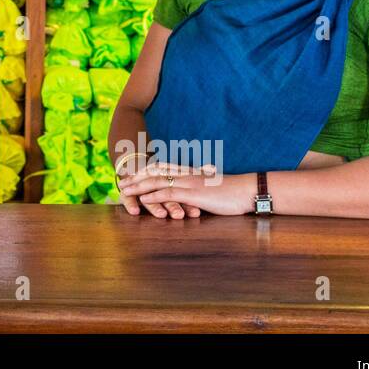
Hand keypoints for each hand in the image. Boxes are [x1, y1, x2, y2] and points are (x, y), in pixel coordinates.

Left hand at [118, 167, 257, 216]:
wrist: (247, 191)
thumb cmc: (233, 193)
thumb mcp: (212, 189)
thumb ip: (199, 189)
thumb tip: (192, 196)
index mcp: (190, 173)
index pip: (162, 168)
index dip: (146, 171)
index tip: (132, 174)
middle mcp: (186, 175)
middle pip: (155, 172)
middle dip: (136, 177)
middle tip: (121, 181)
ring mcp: (189, 183)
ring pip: (157, 182)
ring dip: (139, 186)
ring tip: (124, 190)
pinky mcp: (194, 194)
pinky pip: (169, 193)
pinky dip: (154, 196)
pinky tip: (143, 199)